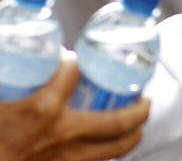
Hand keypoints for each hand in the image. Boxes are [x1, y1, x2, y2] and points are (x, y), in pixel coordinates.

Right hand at [0, 61, 149, 160]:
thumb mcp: (3, 98)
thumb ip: (22, 75)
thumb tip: (38, 54)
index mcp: (44, 107)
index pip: (75, 72)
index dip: (80, 60)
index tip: (82, 58)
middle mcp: (64, 131)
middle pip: (118, 119)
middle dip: (139, 107)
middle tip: (144, 96)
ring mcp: (68, 155)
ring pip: (117, 146)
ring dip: (135, 132)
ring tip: (140, 119)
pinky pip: (101, 160)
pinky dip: (114, 150)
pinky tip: (118, 141)